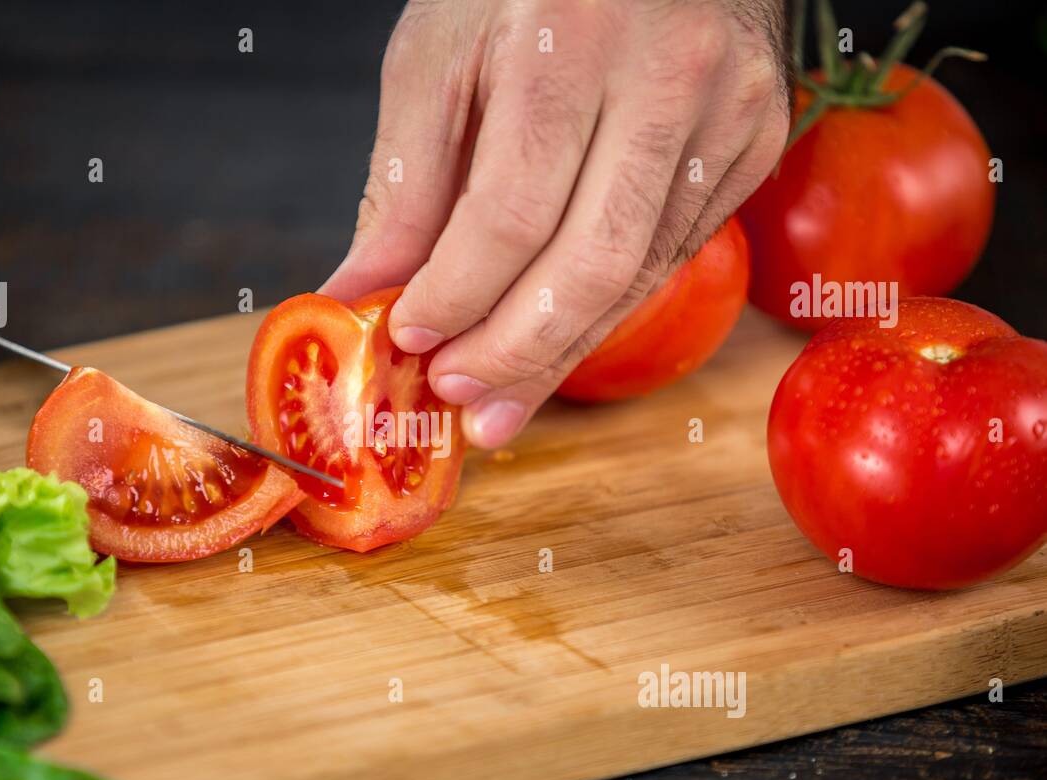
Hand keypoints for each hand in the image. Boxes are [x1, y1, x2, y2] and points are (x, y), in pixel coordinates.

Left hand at [320, 0, 789, 446]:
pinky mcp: (756, 140)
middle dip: (514, 351)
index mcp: (571, 39)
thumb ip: (405, 184)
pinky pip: (673, 256)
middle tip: (459, 399)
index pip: (511, 212)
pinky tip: (556, 342)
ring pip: (639, 276)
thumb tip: (360, 292)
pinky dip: (606, 310)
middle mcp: (667, 77)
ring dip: (561, 352)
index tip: (411, 339)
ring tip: (500, 402)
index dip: (457, 293)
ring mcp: (728, 113)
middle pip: (590, 264)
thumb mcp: (441, 56)